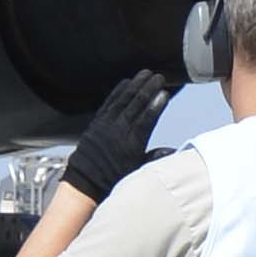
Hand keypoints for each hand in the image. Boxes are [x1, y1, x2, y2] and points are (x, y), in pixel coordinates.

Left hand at [62, 69, 168, 201]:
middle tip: (159, 77)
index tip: (165, 93)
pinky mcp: (96, 122)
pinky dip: (118, 91)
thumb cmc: (112, 180)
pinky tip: (126, 82)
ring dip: (135, 85)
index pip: (146, 121)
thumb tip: (172, 151)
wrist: (84, 183)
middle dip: (148, 89)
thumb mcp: (136, 174)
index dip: (155, 107)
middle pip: (136, 106)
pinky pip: (109, 102)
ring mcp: (106, 125)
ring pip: (123, 100)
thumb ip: (153, 159)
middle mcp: (118, 132)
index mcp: (131, 146)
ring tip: (146, 73)